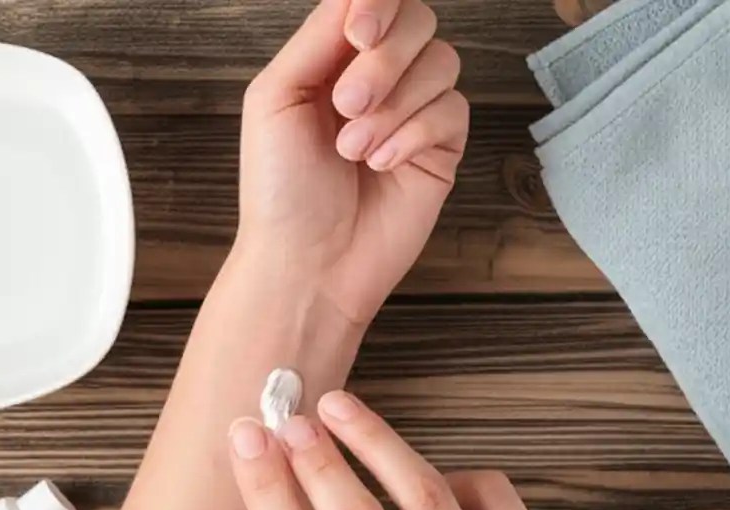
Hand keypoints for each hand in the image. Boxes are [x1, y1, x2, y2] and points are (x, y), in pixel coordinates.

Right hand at [227, 392, 582, 509]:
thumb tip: (305, 495)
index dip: (266, 490)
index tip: (248, 441)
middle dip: (314, 458)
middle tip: (291, 418)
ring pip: (425, 495)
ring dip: (375, 442)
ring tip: (342, 411)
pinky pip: (490, 496)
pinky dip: (453, 474)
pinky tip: (429, 475)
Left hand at [236, 0, 468, 324]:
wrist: (306, 263)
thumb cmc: (279, 191)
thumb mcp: (276, 97)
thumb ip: (317, 37)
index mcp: (332, 58)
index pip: (375, 0)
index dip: (378, 4)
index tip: (359, 33)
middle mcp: (377, 77)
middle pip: (417, 21)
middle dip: (383, 62)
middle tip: (346, 106)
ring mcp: (413, 112)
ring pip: (441, 62)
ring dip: (394, 106)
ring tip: (354, 150)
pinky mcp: (441, 149)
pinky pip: (453, 110)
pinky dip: (415, 134)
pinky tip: (382, 164)